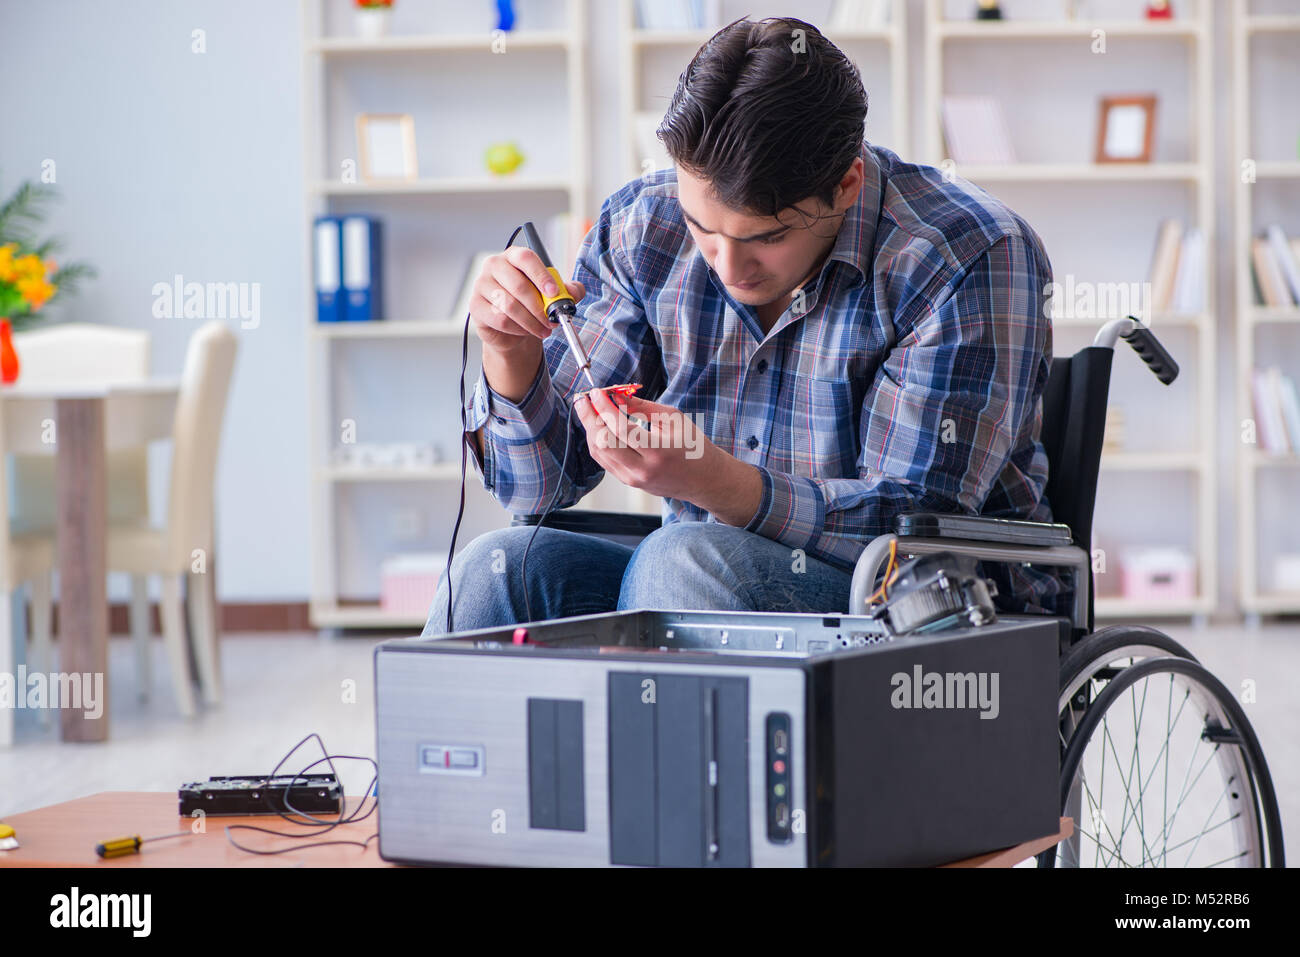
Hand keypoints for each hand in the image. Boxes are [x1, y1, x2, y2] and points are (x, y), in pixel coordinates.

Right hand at [470, 246, 585, 401]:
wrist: (513, 326)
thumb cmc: (532, 303)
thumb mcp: (553, 295)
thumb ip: (568, 290)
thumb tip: (575, 291)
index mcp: (514, 256)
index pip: (526, 258)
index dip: (541, 275)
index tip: (554, 293)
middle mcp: (494, 265)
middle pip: (518, 285)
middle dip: (540, 307)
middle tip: (552, 321)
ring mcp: (481, 284)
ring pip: (509, 305)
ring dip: (531, 322)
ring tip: (543, 330)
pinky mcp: (475, 305)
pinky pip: (500, 320)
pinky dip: (517, 329)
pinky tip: (525, 331)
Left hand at [573, 389, 761, 525]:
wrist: (703, 480)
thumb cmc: (693, 445)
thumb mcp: (673, 418)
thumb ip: (642, 407)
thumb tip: (614, 395)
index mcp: (658, 452)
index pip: (620, 429)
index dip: (604, 408)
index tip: (596, 392)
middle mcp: (642, 470)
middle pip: (603, 443)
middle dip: (589, 417)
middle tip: (584, 398)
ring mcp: (633, 479)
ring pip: (599, 452)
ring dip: (590, 428)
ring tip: (589, 408)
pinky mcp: (628, 482)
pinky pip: (604, 460)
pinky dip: (597, 440)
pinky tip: (599, 424)